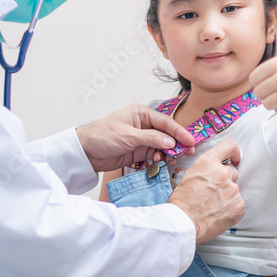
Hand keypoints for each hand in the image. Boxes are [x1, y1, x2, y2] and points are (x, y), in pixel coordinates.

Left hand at [77, 104, 195, 172]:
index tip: (190, 140)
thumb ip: (150, 139)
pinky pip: (154, 154)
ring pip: (161, 145)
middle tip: (188, 152)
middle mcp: (143, 125)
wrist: (86, 152)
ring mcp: (141, 139)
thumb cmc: (102, 136)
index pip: (165, 122)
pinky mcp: (138, 151)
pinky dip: (159, 158)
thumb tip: (170, 142)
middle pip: (166, 134)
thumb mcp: (128, 136)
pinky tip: (160, 162)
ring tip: (171, 159)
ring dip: (168, 152)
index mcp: (141, 114)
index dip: (179, 131)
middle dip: (177, 143)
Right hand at [167, 140, 244, 243]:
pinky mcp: (238, 205)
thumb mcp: (189, 176)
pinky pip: (238, 204)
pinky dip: (230, 209)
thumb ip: (206, 170)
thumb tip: (213, 171)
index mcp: (208, 162)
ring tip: (213, 206)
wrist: (183, 223)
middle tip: (214, 192)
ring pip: (234, 189)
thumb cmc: (181, 203)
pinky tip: (218, 214)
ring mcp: (232, 189)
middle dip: (226, 180)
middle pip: (232, 171)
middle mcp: (223, 173)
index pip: (229, 146)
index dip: (234, 152)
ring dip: (227, 196)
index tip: (234, 158)